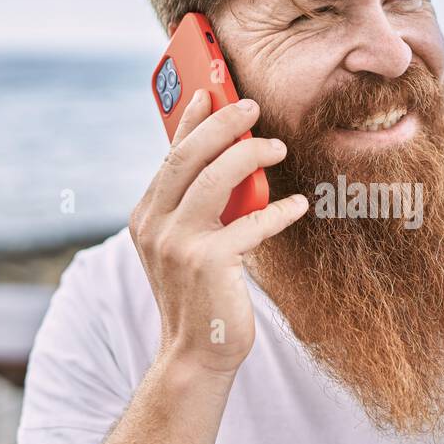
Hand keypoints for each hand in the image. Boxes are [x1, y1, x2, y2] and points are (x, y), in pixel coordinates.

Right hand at [129, 90, 307, 375]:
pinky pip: (252, 223)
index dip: (190, 120)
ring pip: (216, 178)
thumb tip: (227, 161)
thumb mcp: (187, 244)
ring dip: (251, 155)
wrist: (196, 353)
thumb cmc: (201, 294)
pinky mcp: (209, 262)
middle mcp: (154, 225)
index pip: (170, 156)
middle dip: (222, 123)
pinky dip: (279, 211)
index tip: (210, 91)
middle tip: (252, 106)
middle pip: (189, 156)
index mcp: (145, 216)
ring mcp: (178, 243)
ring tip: (278, 148)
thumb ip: (196, 207)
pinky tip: (298, 206)